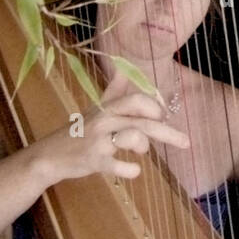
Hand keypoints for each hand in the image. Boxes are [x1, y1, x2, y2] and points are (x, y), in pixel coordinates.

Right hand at [34, 89, 188, 183]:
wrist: (52, 154)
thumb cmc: (80, 130)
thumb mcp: (96, 109)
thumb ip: (114, 90)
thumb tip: (124, 68)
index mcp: (108, 107)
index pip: (138, 100)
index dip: (155, 107)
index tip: (163, 116)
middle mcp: (105, 120)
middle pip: (144, 122)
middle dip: (169, 132)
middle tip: (186, 142)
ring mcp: (99, 141)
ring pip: (134, 138)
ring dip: (144, 147)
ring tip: (141, 152)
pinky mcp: (95, 161)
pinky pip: (121, 166)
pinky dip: (131, 170)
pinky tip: (133, 170)